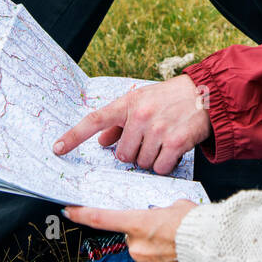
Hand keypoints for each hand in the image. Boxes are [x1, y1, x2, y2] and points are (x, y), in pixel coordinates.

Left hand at [53, 74, 210, 175]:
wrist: (204, 94)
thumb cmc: (169, 99)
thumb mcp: (141, 101)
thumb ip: (119, 122)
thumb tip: (100, 141)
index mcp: (128, 103)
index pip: (95, 120)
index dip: (73, 136)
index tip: (57, 149)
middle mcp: (141, 115)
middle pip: (122, 155)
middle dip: (133, 153)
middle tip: (147, 141)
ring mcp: (158, 129)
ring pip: (141, 163)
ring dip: (150, 159)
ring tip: (162, 142)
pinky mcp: (176, 142)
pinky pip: (159, 168)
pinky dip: (165, 164)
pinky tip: (172, 150)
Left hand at [64, 199, 197, 261]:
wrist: (213, 245)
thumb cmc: (196, 223)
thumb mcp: (175, 205)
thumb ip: (158, 209)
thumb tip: (157, 212)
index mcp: (138, 223)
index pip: (101, 218)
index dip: (82, 214)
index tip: (69, 210)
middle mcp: (137, 245)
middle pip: (129, 234)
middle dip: (141, 229)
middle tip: (162, 225)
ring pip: (141, 249)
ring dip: (152, 243)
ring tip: (173, 238)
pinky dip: (160, 256)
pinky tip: (175, 250)